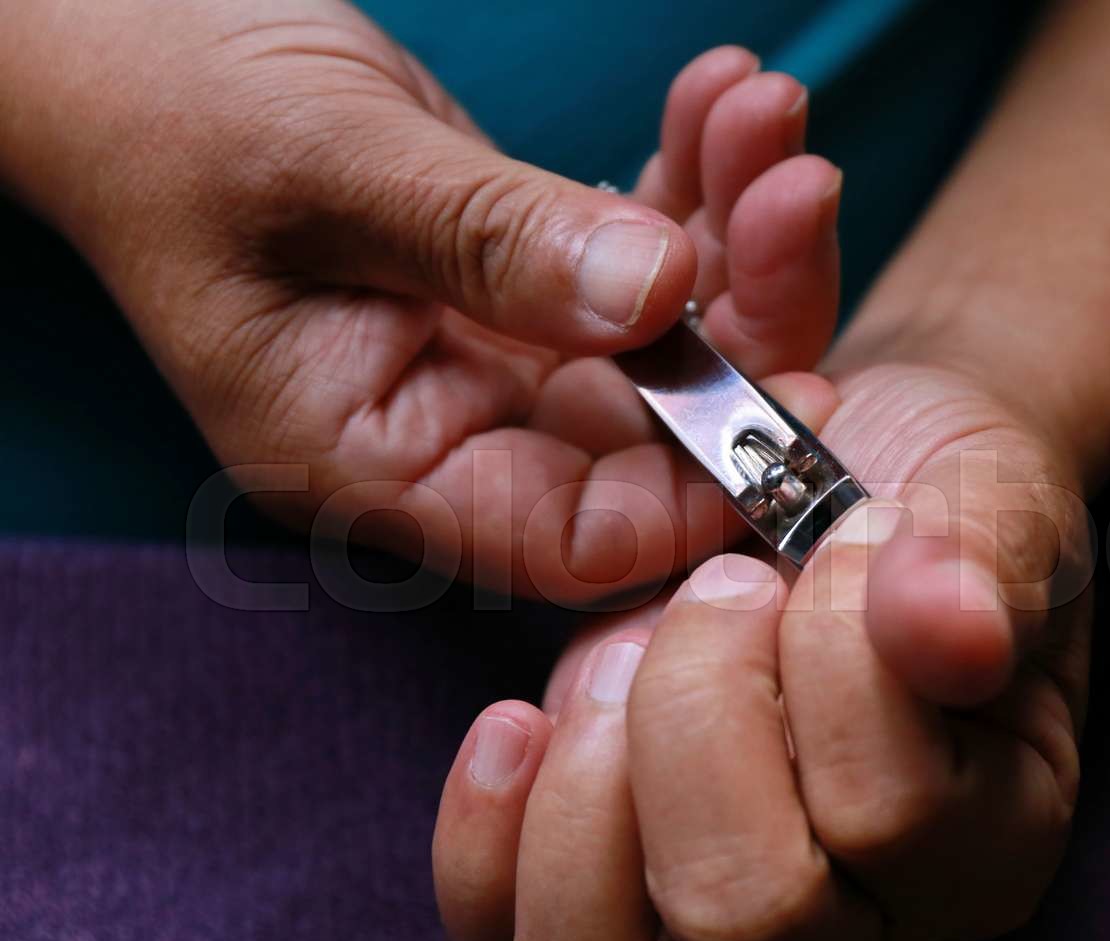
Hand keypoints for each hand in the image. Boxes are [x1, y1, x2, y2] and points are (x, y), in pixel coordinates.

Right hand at [3, 3, 841, 600]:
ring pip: (670, 333)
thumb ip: (488, 242)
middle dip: (749, 318)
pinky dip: (695, 177)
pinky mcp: (532, 279)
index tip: (799, 391)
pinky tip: (725, 94)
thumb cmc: (173, 108)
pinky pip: (645, 251)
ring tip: (763, 111)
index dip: (696, 488)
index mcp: (378, 463)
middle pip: (655, 435)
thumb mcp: (325, 169)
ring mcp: (503, 355)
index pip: (573, 538)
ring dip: (736, 224)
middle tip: (800, 195)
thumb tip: (657, 297)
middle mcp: (456, 430)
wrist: (126, 34)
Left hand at [431, 319, 1093, 940]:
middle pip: (739, 910)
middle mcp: (861, 916)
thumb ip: (984, 557)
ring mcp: (722, 918)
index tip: (844, 532)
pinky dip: (487, 844)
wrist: (853, 474)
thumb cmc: (928, 498)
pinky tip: (514, 725)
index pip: (884, 814)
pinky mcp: (610, 892)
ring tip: (626, 651)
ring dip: (590, 788)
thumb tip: (953, 637)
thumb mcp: (987, 493)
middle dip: (698, 709)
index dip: (832, 650)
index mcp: (983, 844)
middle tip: (724, 587)